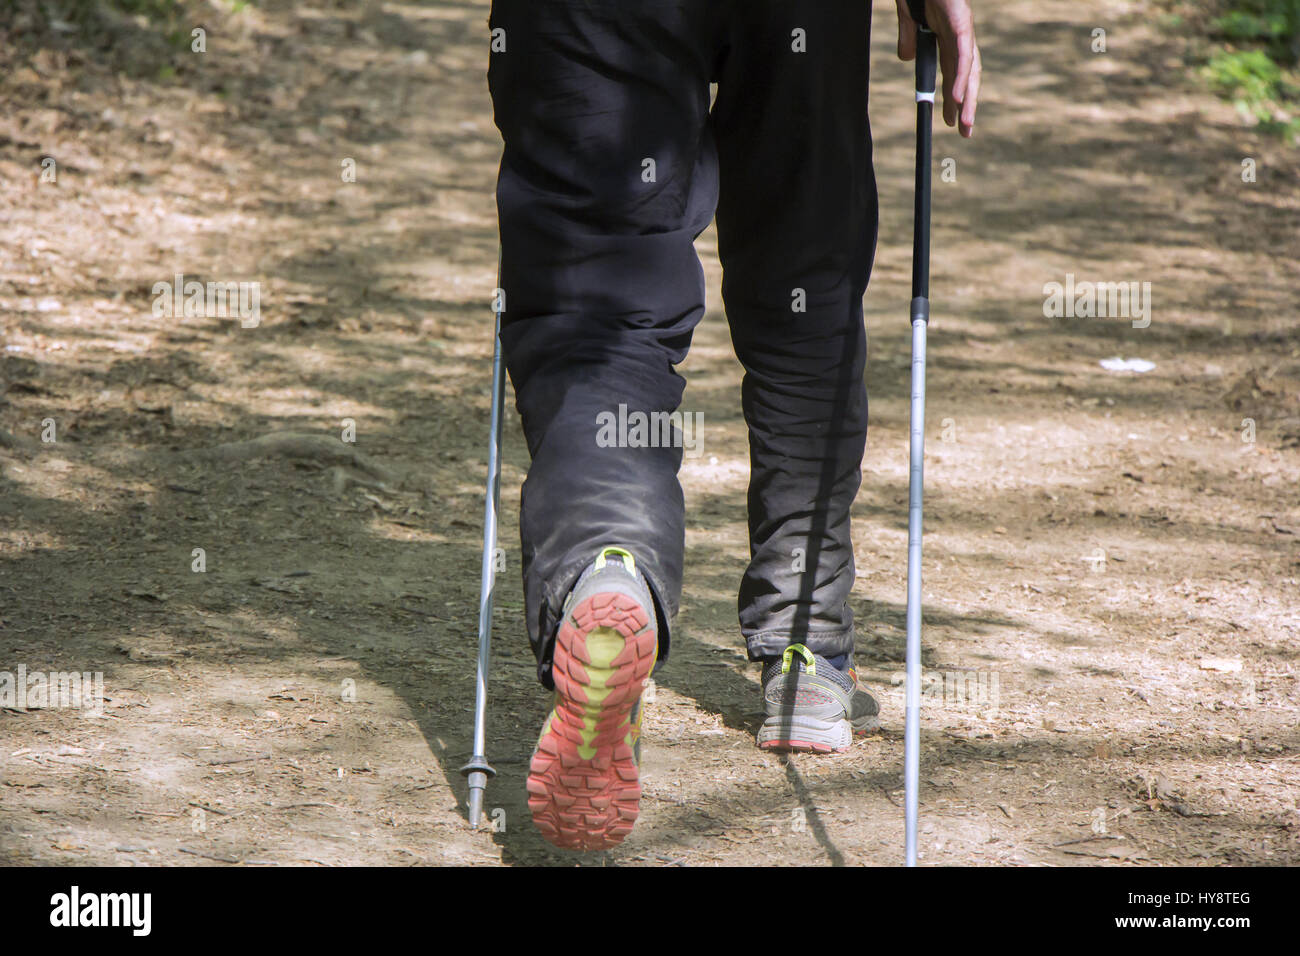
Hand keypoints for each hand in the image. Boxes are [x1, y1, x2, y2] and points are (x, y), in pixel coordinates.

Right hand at [895, 0, 981, 136]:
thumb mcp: (908, 14)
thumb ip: (908, 35)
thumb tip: (907, 58)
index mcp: (948, 33)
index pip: (953, 71)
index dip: (953, 96)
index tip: (949, 119)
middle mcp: (960, 32)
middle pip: (967, 75)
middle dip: (966, 104)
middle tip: (964, 132)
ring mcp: (962, 26)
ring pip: (968, 69)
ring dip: (967, 98)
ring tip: (964, 124)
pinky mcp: (960, 20)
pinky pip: (961, 55)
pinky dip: (961, 77)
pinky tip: (959, 97)